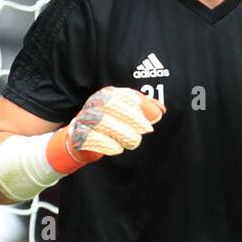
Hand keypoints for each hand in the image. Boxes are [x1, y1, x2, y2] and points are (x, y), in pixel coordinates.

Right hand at [47, 87, 164, 174]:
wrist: (82, 140)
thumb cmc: (110, 124)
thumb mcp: (127, 113)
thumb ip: (146, 109)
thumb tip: (162, 109)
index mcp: (106, 94)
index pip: (122, 94)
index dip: (139, 102)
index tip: (155, 113)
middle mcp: (94, 103)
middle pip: (112, 105)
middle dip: (132, 117)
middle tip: (147, 129)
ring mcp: (85, 118)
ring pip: (104, 122)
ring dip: (122, 133)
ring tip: (133, 141)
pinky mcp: (80, 134)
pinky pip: (93, 138)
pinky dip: (108, 144)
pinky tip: (117, 148)